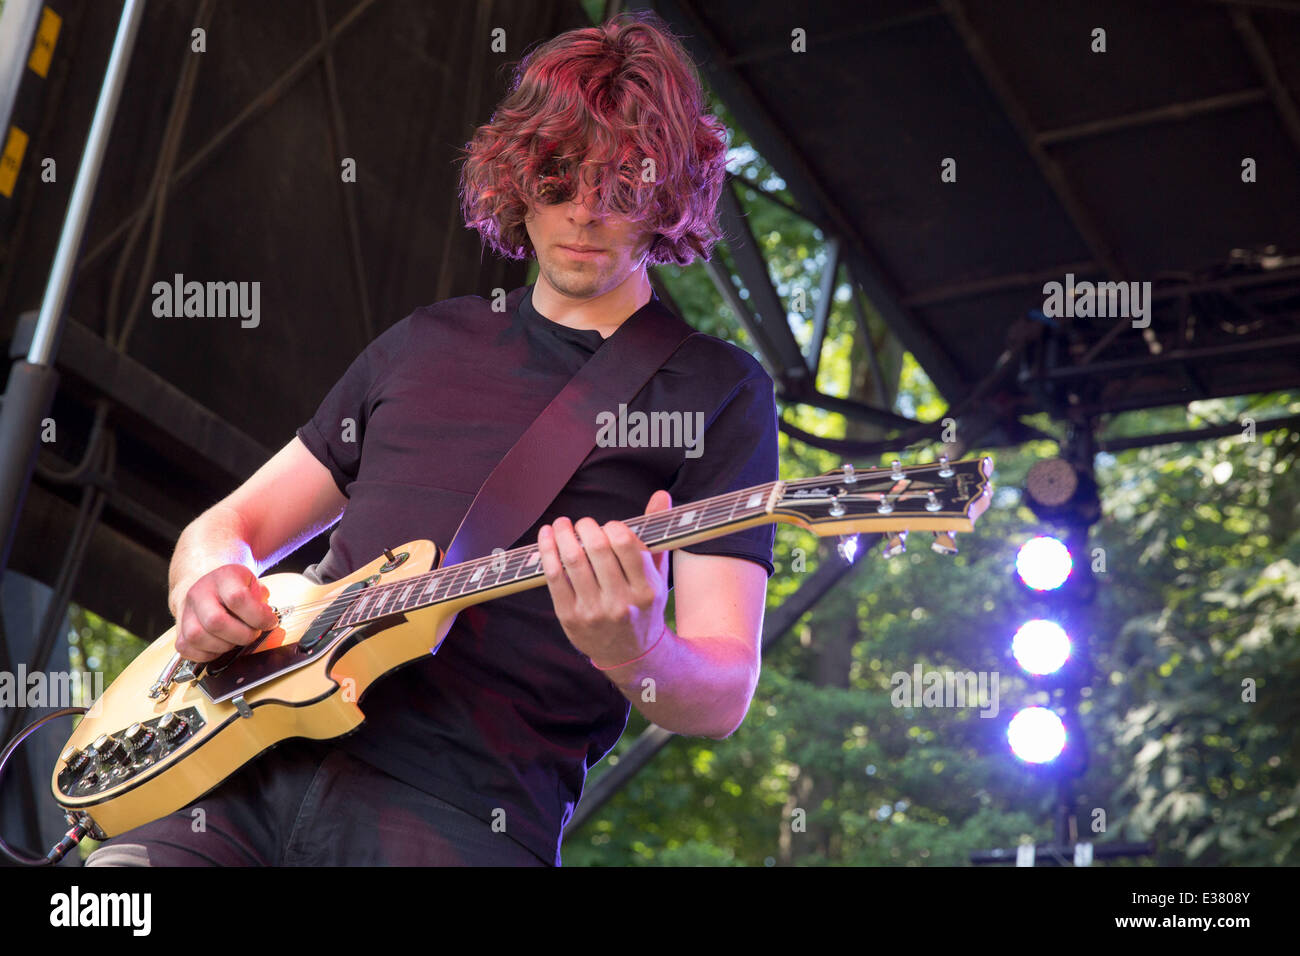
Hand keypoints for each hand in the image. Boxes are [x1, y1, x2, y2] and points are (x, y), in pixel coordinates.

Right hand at [174, 564, 278, 661]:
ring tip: (236, 640)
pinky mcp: (178, 630)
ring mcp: (186, 611)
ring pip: (198, 636)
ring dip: (224, 646)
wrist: (204, 584)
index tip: (270, 622)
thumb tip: (268, 621)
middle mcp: (199, 592)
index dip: (258, 616)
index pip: (237, 598)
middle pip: (215, 621)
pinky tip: (221, 646)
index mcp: (222, 577)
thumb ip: (262, 600)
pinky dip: (208, 654)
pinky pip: (187, 649)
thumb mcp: (252, 584)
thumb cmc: (233, 588)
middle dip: (242, 635)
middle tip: (253, 634)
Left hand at [538, 490, 671, 668]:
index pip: (627, 545)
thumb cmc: (644, 607)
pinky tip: (547, 537)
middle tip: (583, 522)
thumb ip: (656, 534)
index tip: (609, 526)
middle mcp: (621, 602)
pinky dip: (547, 552)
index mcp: (647, 589)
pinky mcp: (570, 618)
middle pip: (598, 549)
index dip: (614, 527)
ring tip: (562, 524)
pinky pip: (554, 578)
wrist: (631, 656)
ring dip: (563, 534)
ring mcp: (594, 611)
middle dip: (586, 527)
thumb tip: (661, 495)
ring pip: (573, 561)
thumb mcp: (658, 575)